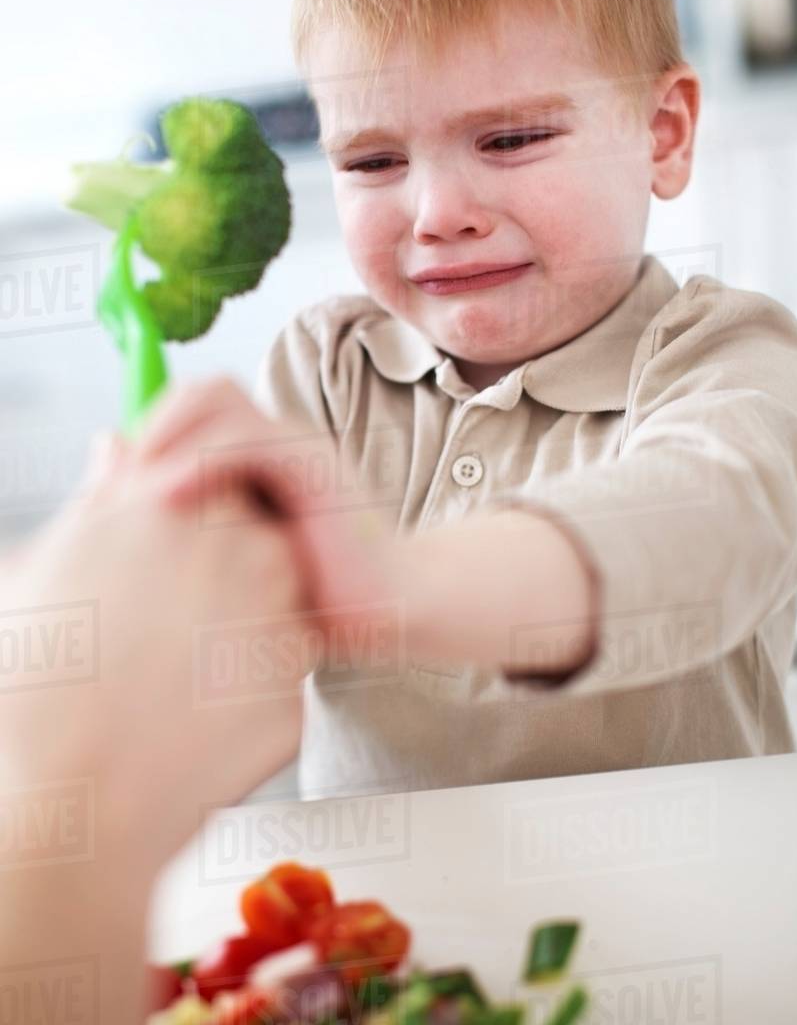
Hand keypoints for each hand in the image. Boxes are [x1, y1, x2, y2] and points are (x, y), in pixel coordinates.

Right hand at [1, 419, 317, 871]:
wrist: (70, 815)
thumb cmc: (35, 691)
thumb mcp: (39, 574)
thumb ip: (96, 499)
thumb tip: (116, 445)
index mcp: (176, 504)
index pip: (216, 481)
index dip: (188, 526)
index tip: (158, 567)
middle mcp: (240, 550)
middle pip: (255, 538)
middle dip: (218, 574)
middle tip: (156, 631)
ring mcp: (277, 624)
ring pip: (276, 606)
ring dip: (238, 631)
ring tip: (166, 681)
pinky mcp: (296, 694)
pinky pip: (276, 681)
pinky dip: (242, 699)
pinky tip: (187, 726)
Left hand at [129, 377, 397, 660]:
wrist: (396, 612)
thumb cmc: (318, 596)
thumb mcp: (243, 558)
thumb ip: (196, 521)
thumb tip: (135, 489)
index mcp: (267, 456)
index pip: (195, 404)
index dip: (152, 432)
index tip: (118, 487)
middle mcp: (283, 439)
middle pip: (201, 389)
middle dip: (152, 425)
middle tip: (121, 481)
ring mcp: (299, 448)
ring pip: (212, 400)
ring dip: (164, 435)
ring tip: (136, 488)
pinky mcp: (312, 469)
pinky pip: (241, 438)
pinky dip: (195, 459)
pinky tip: (168, 500)